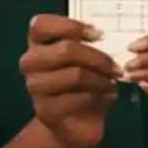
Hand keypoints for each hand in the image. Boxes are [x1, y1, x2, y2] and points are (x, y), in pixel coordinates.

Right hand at [18, 15, 121, 147]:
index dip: (71, 26)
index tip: (99, 35)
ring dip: (101, 79)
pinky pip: (79, 98)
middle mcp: (30, 62)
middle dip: (98, 58)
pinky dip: (100, 96)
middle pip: (65, 50)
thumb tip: (106, 39)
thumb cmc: (79, 82)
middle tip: (116, 67)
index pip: (42, 25)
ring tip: (113, 83)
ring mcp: (35, 88)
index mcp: (37, 43)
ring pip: (75, 75)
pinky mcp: (46, 111)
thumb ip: (89, 45)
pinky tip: (108, 97)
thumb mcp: (83, 58)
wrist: (71, 123)